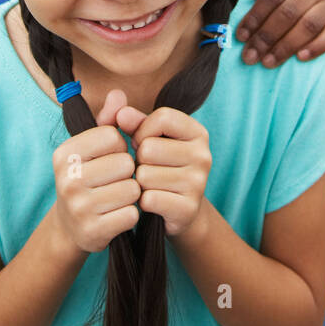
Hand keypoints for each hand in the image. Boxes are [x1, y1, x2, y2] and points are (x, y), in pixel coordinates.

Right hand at [52, 88, 140, 254]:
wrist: (70, 226)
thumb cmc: (87, 177)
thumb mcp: (91, 147)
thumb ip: (107, 118)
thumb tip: (118, 93)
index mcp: (64, 153)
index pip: (112, 136)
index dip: (118, 147)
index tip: (108, 157)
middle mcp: (67, 179)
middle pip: (125, 164)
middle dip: (127, 172)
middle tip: (114, 181)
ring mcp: (78, 207)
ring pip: (132, 190)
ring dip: (131, 194)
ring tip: (116, 197)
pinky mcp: (92, 231)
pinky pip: (131, 214)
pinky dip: (130, 214)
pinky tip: (117, 215)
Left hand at [116, 103, 210, 239]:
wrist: (179, 212)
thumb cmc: (158, 166)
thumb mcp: (147, 138)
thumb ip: (132, 121)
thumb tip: (121, 113)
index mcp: (198, 132)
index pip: (162, 117)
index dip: (142, 130)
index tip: (142, 143)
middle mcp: (204, 155)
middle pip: (149, 148)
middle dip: (139, 160)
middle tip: (148, 168)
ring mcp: (198, 183)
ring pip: (145, 175)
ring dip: (139, 183)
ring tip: (150, 185)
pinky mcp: (188, 208)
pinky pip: (148, 199)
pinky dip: (143, 202)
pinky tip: (152, 202)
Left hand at [235, 0, 324, 66]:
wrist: (313, 4)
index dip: (255, 17)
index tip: (241, 37)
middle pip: (289, 13)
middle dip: (267, 37)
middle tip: (251, 56)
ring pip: (308, 26)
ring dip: (286, 47)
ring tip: (268, 62)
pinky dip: (315, 48)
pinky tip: (299, 58)